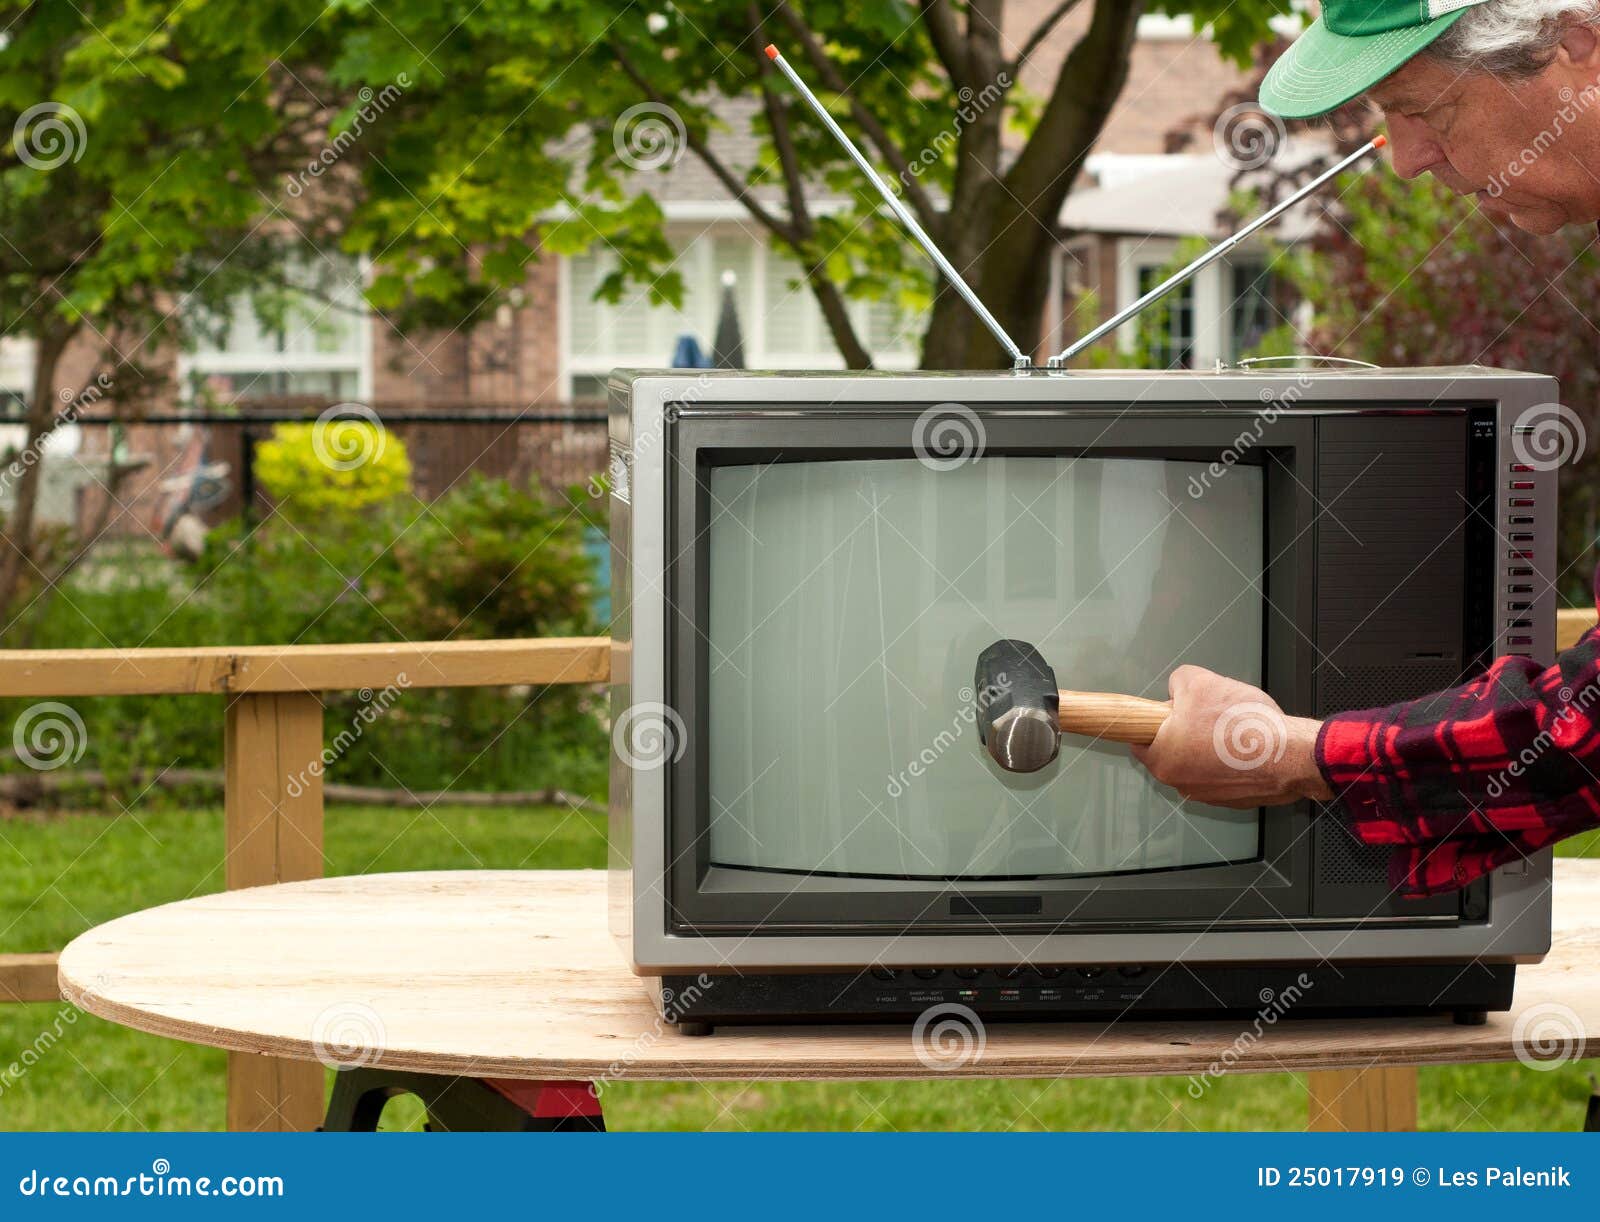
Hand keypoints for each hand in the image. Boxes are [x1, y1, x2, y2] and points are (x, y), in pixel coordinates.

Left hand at [1129, 665, 1332, 807]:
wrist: (1289, 755)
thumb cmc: (1241, 722)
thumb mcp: (1199, 681)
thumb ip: (1178, 682)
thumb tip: (1178, 689)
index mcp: (1162, 759)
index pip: (1140, 741)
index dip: (1154, 722)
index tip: (1167, 713)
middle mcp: (1180, 783)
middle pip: (1173, 751)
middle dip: (1187, 732)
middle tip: (1210, 714)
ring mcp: (1207, 795)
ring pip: (1200, 763)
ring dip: (1211, 747)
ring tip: (1234, 729)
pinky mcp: (1233, 800)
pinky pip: (1224, 775)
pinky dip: (1232, 761)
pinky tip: (1248, 746)